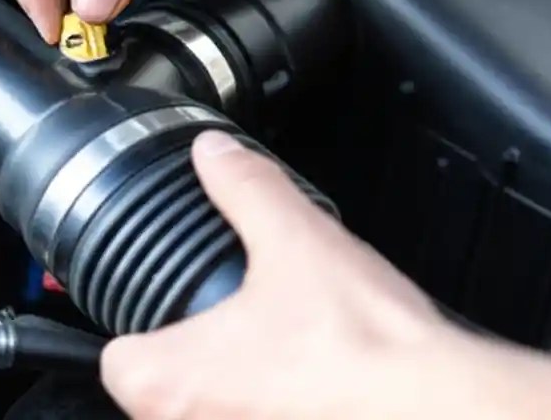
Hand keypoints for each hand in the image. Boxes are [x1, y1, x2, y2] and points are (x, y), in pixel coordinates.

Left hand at [99, 130, 550, 419]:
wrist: (435, 407)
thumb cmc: (364, 347)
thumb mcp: (295, 240)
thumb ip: (245, 189)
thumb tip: (217, 156)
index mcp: (168, 382)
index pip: (115, 360)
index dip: (138, 328)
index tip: (162, 311)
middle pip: (159, 394)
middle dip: (192, 361)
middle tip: (233, 326)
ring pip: (210, 415)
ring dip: (235, 391)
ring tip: (281, 354)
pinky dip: (274, 408)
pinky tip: (313, 387)